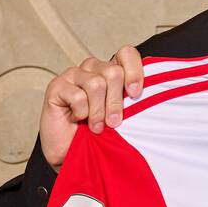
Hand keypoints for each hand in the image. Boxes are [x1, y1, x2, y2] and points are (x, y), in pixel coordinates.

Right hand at [39, 45, 144, 170]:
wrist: (72, 152)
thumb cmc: (98, 134)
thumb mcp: (122, 117)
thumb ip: (132, 101)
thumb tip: (150, 92)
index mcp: (111, 70)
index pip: (126, 54)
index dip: (134, 71)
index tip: (136, 93)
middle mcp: (93, 68)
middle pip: (113, 72)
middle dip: (116, 102)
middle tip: (113, 122)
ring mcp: (74, 74)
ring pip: (96, 84)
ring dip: (98, 112)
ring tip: (96, 126)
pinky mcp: (57, 85)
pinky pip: (77, 96)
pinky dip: (81, 113)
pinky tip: (76, 118)